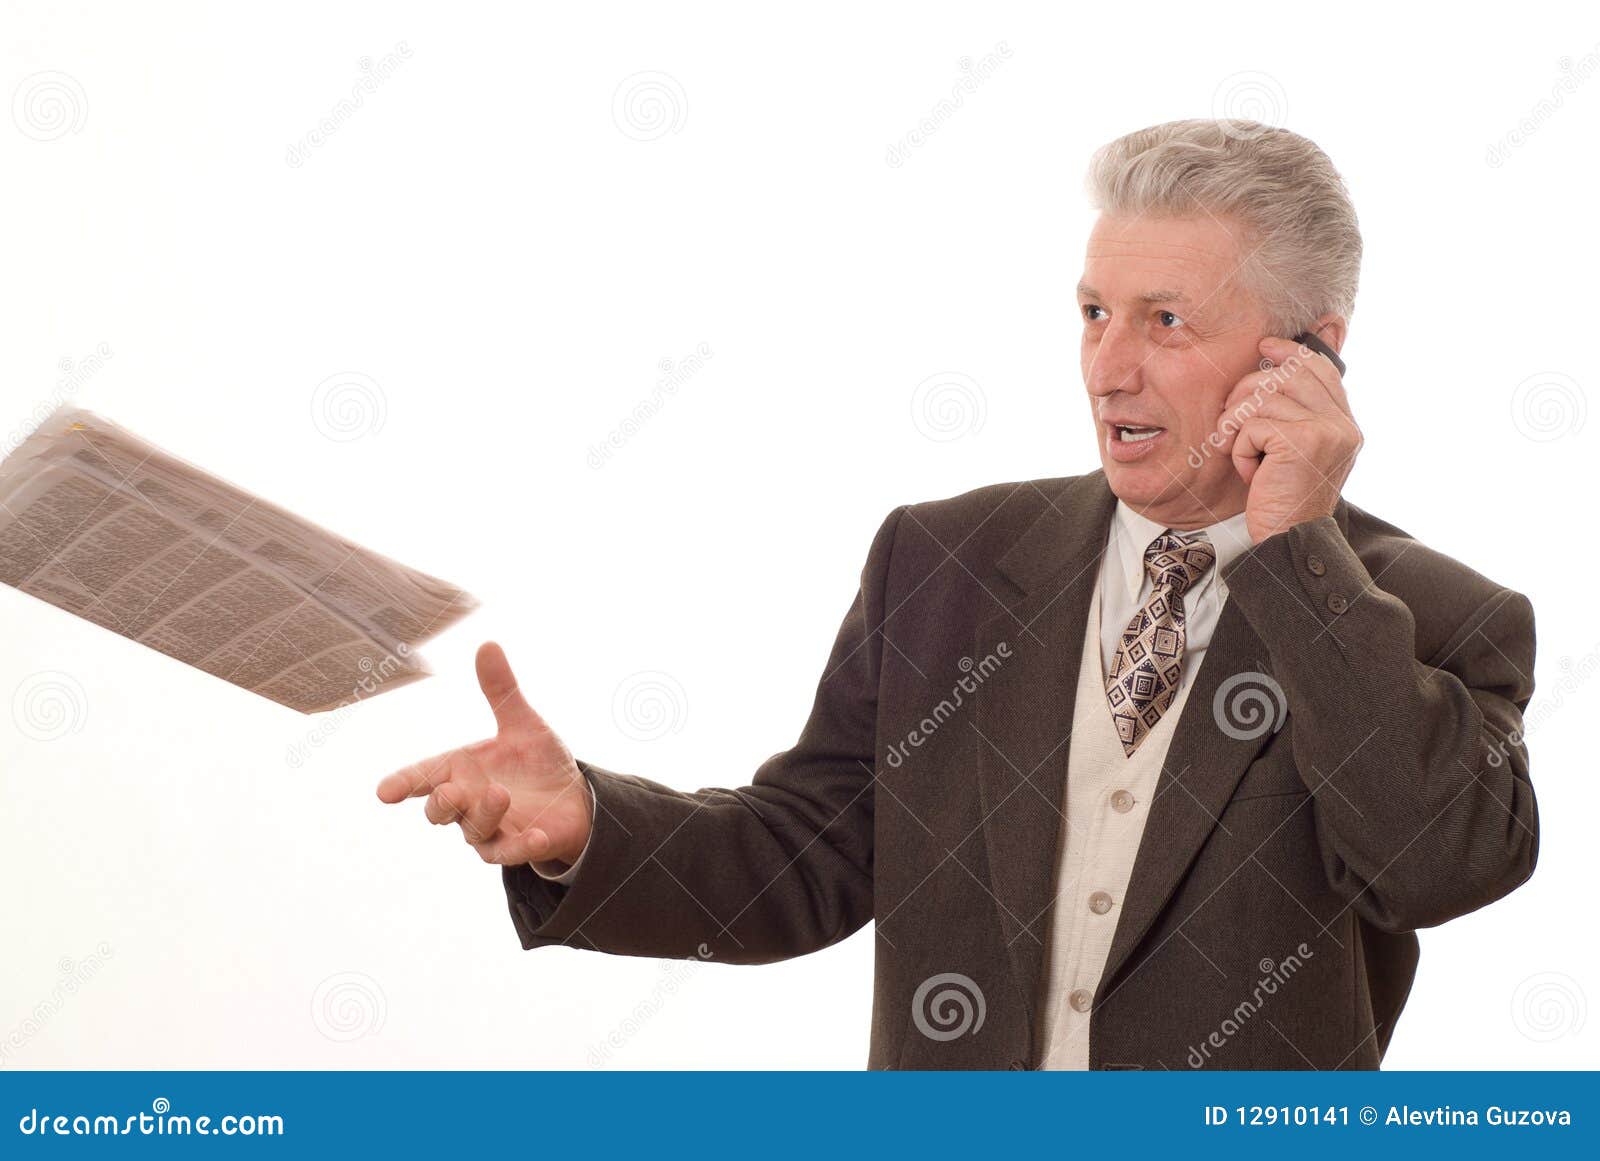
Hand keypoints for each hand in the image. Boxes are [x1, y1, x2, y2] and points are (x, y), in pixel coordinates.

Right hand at [376, 642, 592, 866]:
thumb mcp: (522, 724)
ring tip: (501, 794)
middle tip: (453, 790)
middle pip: (440, 810)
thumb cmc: (537, 762)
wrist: (573, 797)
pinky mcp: (517, 846)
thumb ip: (502, 690)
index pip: (423, 776)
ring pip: (474, 831)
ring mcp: (490, 828)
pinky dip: (520, 846)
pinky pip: (511, 853)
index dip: (403, 783)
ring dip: (483, 815)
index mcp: (461, 770)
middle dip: (442, 802)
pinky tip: (535, 836)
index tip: (384, 792)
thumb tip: (487, 644)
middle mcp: (468, 802)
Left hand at [1222, 336, 1362, 543]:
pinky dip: (1239, 449)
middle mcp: (1343, 425)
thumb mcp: (1295, 454)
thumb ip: (1296, 416)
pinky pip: (1251, 424)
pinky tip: (1249, 472)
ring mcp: (1327, 431)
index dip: (1290, 354)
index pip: (1321, 369)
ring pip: (1262, 397)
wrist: (1288, 541)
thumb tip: (1276, 364)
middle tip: (1232, 420)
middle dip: (1247, 390)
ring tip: (1243, 455)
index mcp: (1345, 425)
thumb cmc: (1282, 500)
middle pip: (1287, 374)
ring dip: (1238, 427)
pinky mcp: (1302, 442)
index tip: (1265, 346)